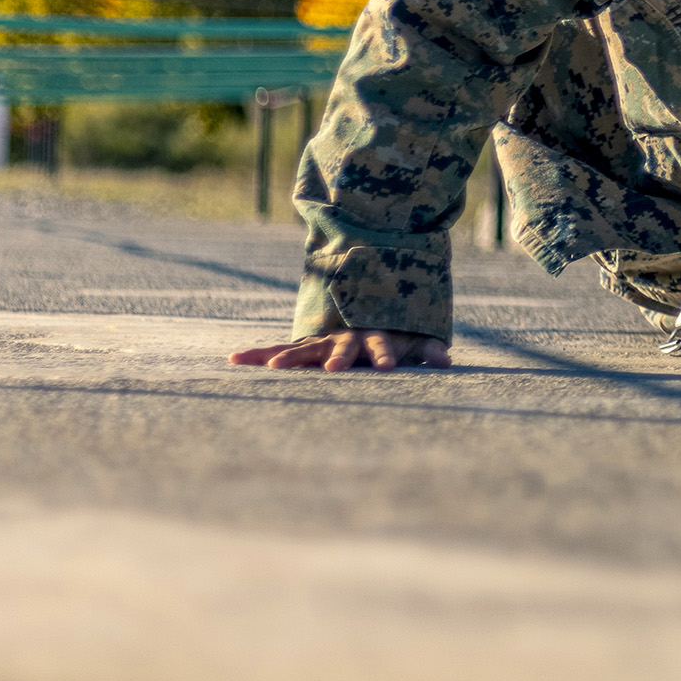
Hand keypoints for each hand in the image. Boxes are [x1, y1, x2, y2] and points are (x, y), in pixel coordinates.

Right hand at [230, 329, 452, 370]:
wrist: (369, 311)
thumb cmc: (397, 337)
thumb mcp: (416, 342)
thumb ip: (429, 350)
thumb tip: (446, 362)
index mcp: (376, 339)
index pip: (383, 347)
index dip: (385, 356)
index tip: (387, 368)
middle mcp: (347, 339)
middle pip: (343, 347)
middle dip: (338, 358)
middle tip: (334, 370)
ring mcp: (323, 342)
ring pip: (305, 349)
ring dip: (290, 357)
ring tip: (273, 366)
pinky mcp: (305, 348)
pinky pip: (278, 350)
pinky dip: (258, 354)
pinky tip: (234, 360)